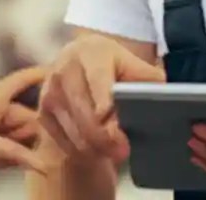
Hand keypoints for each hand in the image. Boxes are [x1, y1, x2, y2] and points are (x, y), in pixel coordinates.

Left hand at [0, 66, 49, 190]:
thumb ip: (13, 153)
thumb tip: (43, 164)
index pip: (21, 80)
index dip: (41, 74)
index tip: (65, 69)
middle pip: (30, 115)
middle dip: (36, 130)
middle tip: (38, 142)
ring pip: (28, 136)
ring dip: (30, 147)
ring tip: (18, 157)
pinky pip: (21, 152)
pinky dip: (25, 159)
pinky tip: (30, 166)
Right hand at [37, 33, 165, 162]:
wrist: (77, 57)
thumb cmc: (109, 63)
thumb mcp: (130, 62)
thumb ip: (147, 79)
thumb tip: (163, 99)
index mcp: (90, 53)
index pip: (98, 82)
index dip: (106, 104)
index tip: (116, 125)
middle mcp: (64, 70)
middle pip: (85, 114)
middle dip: (106, 138)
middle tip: (124, 150)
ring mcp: (50, 92)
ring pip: (75, 133)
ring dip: (96, 148)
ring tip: (114, 150)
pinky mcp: (42, 112)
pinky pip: (63, 142)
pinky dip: (82, 151)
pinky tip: (96, 147)